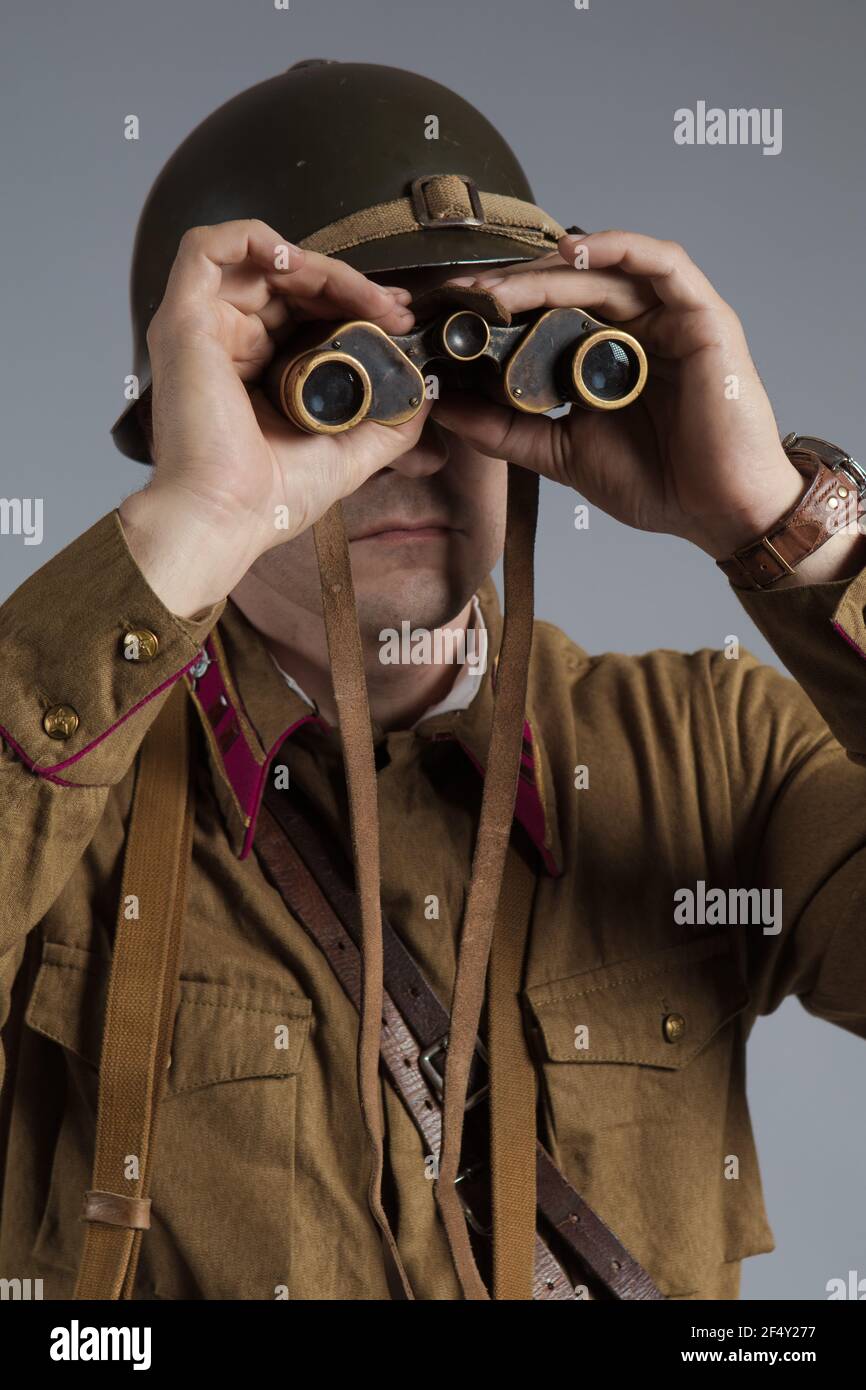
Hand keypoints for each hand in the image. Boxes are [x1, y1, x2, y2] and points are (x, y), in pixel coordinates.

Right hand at [119, 218, 428, 615]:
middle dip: (348, 284)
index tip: (397, 319)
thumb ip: (389, 423)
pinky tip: (303, 267)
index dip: (352, 303)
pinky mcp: (183, 319)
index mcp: (256, 371)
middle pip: (287, 281)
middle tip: (393, 308)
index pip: (304, 311)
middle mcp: (226, 343)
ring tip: (364, 296)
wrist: (229, 518)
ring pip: (258, 258)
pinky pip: (207, 247)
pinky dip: (258, 240)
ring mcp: (202, 329)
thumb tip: (423, 393)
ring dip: (319, 265)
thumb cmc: (272, 498)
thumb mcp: (350, 454)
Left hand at [430, 229, 805, 559]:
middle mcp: (636, 328)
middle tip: (464, 294)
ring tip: (502, 286)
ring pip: (604, 271)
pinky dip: (619, 249)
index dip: (499, 306)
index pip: (546, 313)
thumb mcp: (560, 452)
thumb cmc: (655, 483)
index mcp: (604, 355)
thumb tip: (445, 408)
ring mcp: (670, 318)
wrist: (717, 512)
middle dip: (513, 285)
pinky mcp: (702, 316)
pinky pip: (663, 264)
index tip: (450, 314)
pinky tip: (575, 253)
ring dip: (549, 270)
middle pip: (569, 285)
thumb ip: (504, 430)